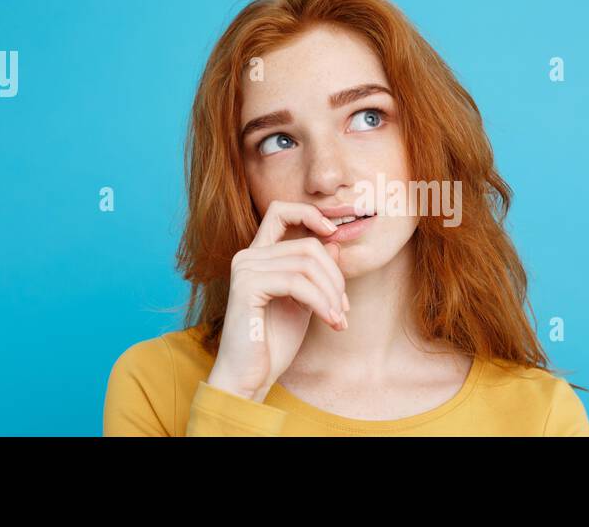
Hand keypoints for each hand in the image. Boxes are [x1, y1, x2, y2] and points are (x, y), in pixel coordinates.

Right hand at [205, 201, 348, 401]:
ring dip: (331, 294)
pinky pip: (297, 283)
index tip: (334, 232)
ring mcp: (245, 268)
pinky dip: (321, 302)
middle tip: (344, 308)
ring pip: (306, 264)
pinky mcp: (247, 286)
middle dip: (335, 277)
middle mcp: (248, 256)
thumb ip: (315, 274)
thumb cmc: (273, 343)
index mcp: (259, 256)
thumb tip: (335, 243)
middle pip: (308, 245)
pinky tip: (331, 321)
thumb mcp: (304, 302)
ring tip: (338, 319)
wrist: (249, 377)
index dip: (311, 214)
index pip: (281, 212)